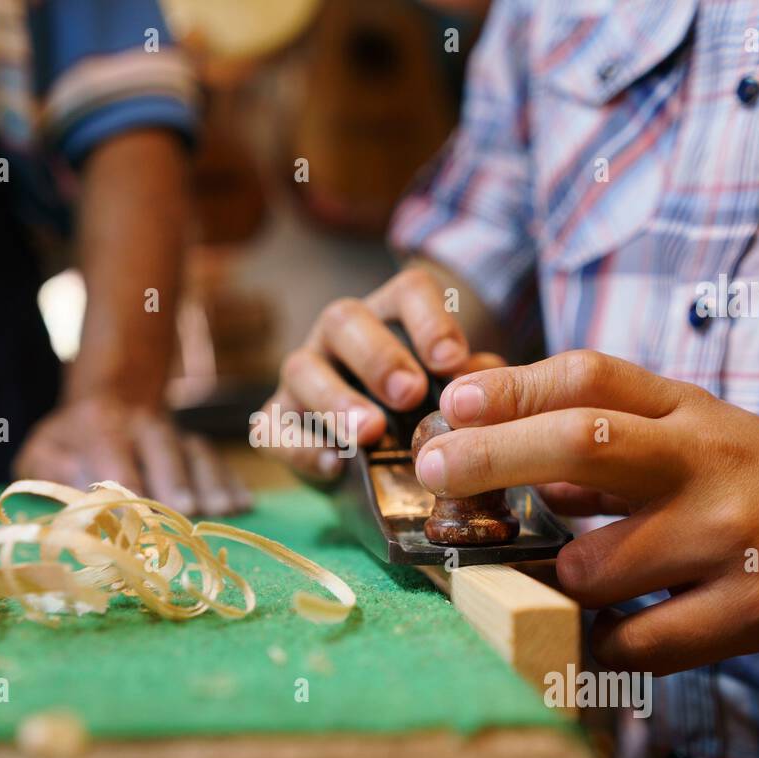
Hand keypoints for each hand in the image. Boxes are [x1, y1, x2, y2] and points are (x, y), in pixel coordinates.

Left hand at [14, 398, 250, 515]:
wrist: (114, 398)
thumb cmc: (74, 441)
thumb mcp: (45, 448)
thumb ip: (51, 468)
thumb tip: (74, 493)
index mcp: (101, 425)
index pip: (115, 454)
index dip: (126, 482)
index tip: (136, 510)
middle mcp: (144, 425)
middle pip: (163, 450)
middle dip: (177, 479)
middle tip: (188, 509)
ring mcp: (176, 434)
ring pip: (197, 453)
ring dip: (212, 481)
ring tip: (226, 510)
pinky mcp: (197, 446)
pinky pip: (218, 460)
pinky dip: (232, 480)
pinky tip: (244, 504)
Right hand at [260, 267, 504, 479]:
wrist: (375, 460)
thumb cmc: (421, 412)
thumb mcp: (451, 393)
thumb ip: (473, 383)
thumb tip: (485, 379)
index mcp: (390, 316)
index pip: (408, 292)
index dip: (430, 321)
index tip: (451, 362)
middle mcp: (339, 336)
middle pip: (344, 319)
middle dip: (377, 356)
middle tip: (408, 395)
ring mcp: (304, 374)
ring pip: (301, 367)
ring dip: (336, 399)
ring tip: (370, 433)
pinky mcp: (277, 419)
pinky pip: (273, 426)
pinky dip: (301, 446)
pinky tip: (336, 465)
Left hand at [414, 350, 758, 673]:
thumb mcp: (708, 439)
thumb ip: (619, 449)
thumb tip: (522, 470)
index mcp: (693, 412)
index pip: (590, 377)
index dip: (512, 385)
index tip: (452, 400)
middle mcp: (708, 462)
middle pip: (579, 441)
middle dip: (489, 454)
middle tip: (433, 470)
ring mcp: (733, 536)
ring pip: (596, 567)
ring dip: (549, 585)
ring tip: (531, 589)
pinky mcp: (757, 611)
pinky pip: (643, 643)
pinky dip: (599, 649)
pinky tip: (582, 644)